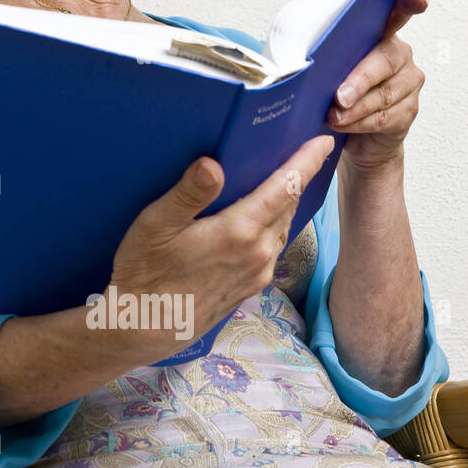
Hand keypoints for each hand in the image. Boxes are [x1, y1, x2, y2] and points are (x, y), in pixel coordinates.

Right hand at [108, 134, 334, 361]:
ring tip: (282, 181)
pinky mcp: (251, 286)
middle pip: (288, 204)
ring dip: (286, 202)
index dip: (306, 161)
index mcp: (239, 230)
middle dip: (299, 176)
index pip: (285, 187)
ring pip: (281, 226)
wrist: (144, 327)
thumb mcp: (155, 226)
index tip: (323, 140)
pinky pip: (272, 246)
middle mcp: (258, 252)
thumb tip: (214, 164)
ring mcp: (258, 272)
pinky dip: (273, 224)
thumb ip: (188, 193)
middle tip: (304, 151)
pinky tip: (260, 220)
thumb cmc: (144, 272)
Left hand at [326, 0, 427, 171]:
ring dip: (355, 107)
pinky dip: (360, 123)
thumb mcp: (322, 72)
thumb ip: (322, 60)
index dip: (407, 3)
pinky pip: (386, 116)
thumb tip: (301, 62)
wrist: (350, 137)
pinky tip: (343, 125)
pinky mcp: (409, 110)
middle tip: (339, 97)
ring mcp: (408, 82)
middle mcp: (398, 55)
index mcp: (377, 36)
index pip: (396, 13)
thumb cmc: (332, 96)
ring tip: (333, 116)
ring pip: (385, 93)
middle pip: (386, 59)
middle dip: (360, 79)